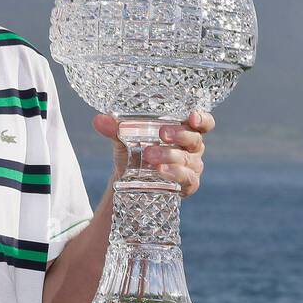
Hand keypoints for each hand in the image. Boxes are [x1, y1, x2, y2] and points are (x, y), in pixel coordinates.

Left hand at [92, 109, 213, 197]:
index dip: (202, 119)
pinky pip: (186, 179)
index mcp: (184, 130)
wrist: (129, 181)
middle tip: (161, 133)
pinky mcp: (187, 185)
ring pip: (187, 160)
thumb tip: (99, 120)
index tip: (192, 116)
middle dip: (179, 134)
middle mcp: (192, 148)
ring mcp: (192, 167)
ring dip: (169, 156)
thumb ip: (115, 129)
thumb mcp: (124, 138)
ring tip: (150, 155)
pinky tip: (160, 171)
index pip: (203, 123)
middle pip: (194, 139)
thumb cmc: (135, 151)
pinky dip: (173, 174)